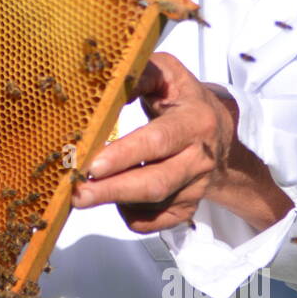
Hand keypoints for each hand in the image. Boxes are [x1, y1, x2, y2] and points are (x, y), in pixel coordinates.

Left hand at [70, 53, 291, 234]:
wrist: (219, 134)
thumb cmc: (184, 100)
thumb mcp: (169, 75)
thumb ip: (140, 75)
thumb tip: (106, 85)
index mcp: (195, 121)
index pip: (158, 141)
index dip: (125, 154)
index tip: (93, 165)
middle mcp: (200, 158)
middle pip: (155, 182)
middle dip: (113, 190)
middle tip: (77, 194)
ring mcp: (195, 187)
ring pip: (154, 205)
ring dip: (116, 202)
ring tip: (85, 194)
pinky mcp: (188, 207)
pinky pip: (155, 222)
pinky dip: (132, 217)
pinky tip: (118, 199)